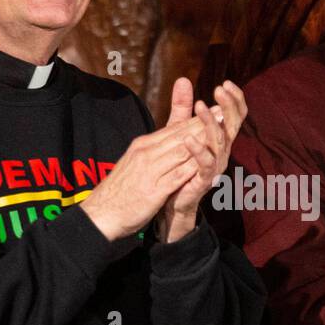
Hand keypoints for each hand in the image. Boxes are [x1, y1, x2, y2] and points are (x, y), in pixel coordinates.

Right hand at [79, 105, 210, 241]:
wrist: (101, 214)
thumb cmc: (120, 190)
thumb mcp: (136, 163)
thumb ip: (154, 150)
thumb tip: (169, 142)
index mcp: (143, 146)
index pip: (173, 129)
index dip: (195, 119)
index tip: (213, 110)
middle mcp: (146, 153)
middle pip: (179, 136)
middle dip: (202, 124)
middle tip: (222, 113)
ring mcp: (149, 170)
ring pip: (180, 152)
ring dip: (201, 141)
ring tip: (220, 133)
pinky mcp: (153, 190)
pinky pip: (177, 175)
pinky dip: (193, 167)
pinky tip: (207, 163)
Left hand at [159, 77, 247, 241]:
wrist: (169, 199)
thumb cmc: (178, 163)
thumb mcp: (179, 130)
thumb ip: (182, 108)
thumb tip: (183, 79)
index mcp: (219, 138)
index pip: (235, 115)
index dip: (235, 99)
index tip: (226, 83)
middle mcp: (222, 151)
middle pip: (233, 125)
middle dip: (228, 106)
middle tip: (219, 88)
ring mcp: (215, 166)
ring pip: (220, 142)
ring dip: (212, 123)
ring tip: (201, 107)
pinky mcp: (203, 180)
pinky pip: (205, 164)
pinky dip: (198, 150)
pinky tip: (188, 138)